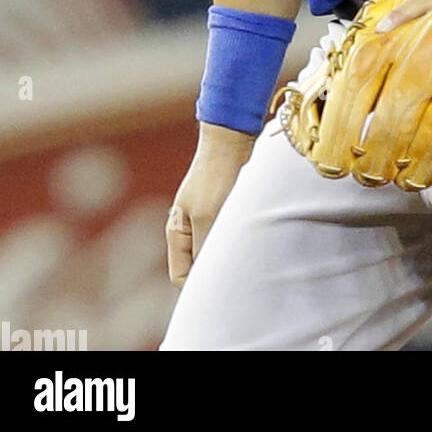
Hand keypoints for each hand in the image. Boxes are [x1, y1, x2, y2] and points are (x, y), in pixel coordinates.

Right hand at [165, 123, 255, 286]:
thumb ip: (205, 248)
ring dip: (231, 255)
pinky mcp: (227, 208)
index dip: (199, 287)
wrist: (232, 139)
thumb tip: (209, 278)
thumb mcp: (208, 216)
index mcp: (176, 232)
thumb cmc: (215, 176)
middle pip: (200, 264)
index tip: (221, 291)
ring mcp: (209, 218)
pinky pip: (231, 236)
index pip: (182, 276)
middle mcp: (190, 228)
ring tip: (248, 258)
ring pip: (218, 250)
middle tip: (238, 280)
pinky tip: (254, 242)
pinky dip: (240, 241)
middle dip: (216, 272)